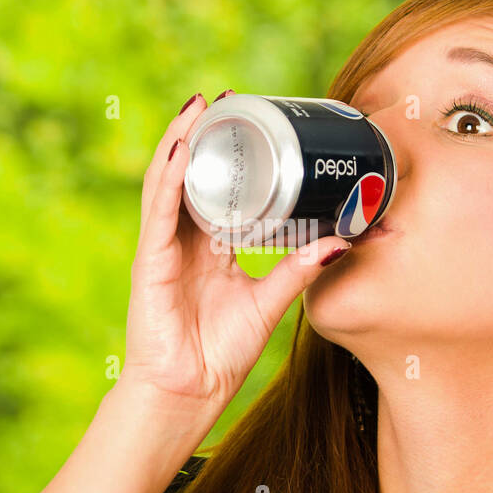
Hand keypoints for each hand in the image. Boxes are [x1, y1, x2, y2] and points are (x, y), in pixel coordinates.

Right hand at [118, 91, 354, 416]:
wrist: (188, 395)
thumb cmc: (219, 355)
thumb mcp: (269, 303)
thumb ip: (299, 270)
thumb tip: (342, 240)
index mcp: (206, 247)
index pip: (214, 188)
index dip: (227, 152)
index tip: (249, 118)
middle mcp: (181, 241)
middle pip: (187, 174)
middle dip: (203, 134)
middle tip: (227, 97)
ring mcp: (162, 249)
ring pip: (167, 182)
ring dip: (181, 140)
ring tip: (199, 105)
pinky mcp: (151, 263)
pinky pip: (158, 211)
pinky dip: (169, 176)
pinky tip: (180, 147)